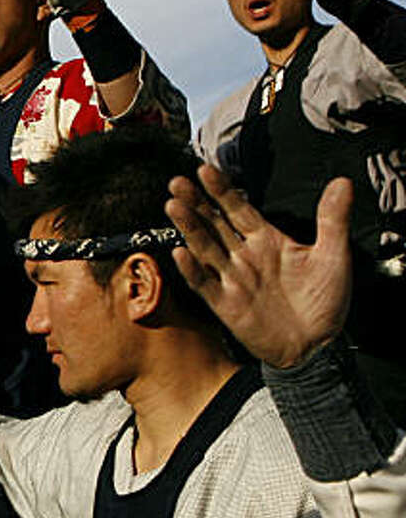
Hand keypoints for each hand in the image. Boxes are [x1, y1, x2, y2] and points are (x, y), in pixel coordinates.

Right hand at [165, 164, 352, 368]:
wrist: (318, 347)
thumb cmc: (326, 301)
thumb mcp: (333, 255)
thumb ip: (332, 219)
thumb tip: (343, 182)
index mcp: (266, 240)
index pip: (238, 209)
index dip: (222, 190)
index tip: (205, 170)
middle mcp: (244, 256)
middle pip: (213, 224)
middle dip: (195, 202)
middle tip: (178, 182)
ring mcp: (232, 279)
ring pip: (204, 248)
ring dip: (188, 227)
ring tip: (173, 205)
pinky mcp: (225, 304)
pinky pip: (204, 284)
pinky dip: (192, 269)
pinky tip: (181, 252)